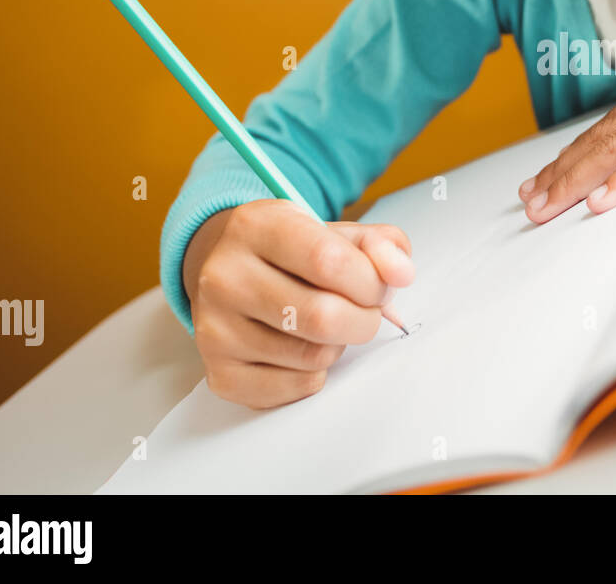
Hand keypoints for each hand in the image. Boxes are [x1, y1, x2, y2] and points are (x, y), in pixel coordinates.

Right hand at [182, 199, 414, 407]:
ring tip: (324, 324)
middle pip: (323, 317)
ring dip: (338, 345)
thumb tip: (401, 274)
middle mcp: (225, 276)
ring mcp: (215, 328)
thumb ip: (379, 246)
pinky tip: (302, 348)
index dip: (372, 282)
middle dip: (363, 319)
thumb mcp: (333, 231)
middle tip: (363, 311)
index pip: (330, 261)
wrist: (225, 271)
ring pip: (312, 357)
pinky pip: (295, 387)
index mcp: (256, 227)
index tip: (379, 287)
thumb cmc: (290, 252)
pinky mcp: (219, 373)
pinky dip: (315, 374)